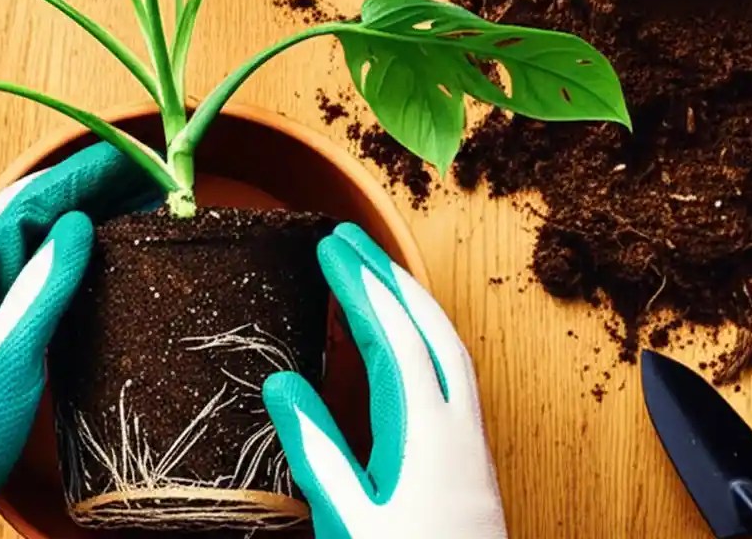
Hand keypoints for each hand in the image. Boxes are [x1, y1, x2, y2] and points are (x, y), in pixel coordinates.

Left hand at [0, 144, 155, 538]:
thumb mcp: (11, 349)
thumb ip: (44, 282)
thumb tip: (77, 223)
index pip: (26, 199)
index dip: (80, 172)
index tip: (131, 158)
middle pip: (27, 214)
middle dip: (83, 189)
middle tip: (145, 179)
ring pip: (27, 244)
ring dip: (76, 220)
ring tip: (129, 208)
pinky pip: (26, 276)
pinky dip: (64, 258)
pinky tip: (91, 265)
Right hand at [263, 224, 506, 538]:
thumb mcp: (346, 517)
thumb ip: (316, 448)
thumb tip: (283, 384)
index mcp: (427, 435)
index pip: (392, 336)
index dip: (361, 286)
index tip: (331, 246)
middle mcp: (457, 428)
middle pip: (428, 329)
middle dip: (388, 276)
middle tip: (350, 240)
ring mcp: (468, 442)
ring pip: (445, 350)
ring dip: (409, 305)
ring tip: (372, 275)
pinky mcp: (467, 461)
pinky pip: (448, 376)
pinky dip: (420, 341)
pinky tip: (400, 346)